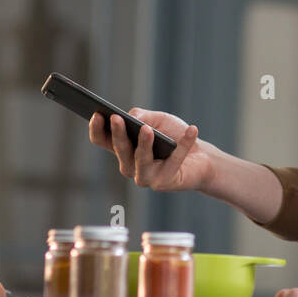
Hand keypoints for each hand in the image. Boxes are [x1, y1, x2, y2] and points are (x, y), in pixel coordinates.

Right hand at [89, 108, 214, 192]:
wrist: (200, 157)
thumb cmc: (174, 136)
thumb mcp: (158, 120)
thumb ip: (143, 116)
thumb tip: (132, 118)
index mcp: (123, 148)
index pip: (102, 140)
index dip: (96, 129)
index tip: (97, 114)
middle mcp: (130, 165)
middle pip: (120, 149)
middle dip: (118, 134)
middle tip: (116, 118)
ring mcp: (145, 177)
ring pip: (140, 160)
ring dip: (144, 144)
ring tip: (148, 129)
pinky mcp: (164, 182)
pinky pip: (173, 161)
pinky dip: (184, 144)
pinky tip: (192, 129)